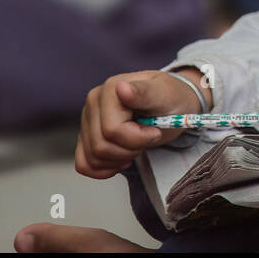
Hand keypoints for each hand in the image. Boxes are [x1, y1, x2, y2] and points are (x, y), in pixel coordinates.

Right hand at [75, 68, 211, 179]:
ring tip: (137, 144)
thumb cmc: (173, 99)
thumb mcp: (165, 95)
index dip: (138, 138)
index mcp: (110, 88)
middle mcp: (93, 102)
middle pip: (101, 146)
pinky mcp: (87, 136)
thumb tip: (122, 88)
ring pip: (93, 157)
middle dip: (130, 149)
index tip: (155, 130)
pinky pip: (84, 164)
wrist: (174, 106)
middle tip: (147, 137)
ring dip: (120, 159)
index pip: (112, 130)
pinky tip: (122, 160)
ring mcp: (87, 120)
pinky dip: (104, 169)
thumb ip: (144, 92)